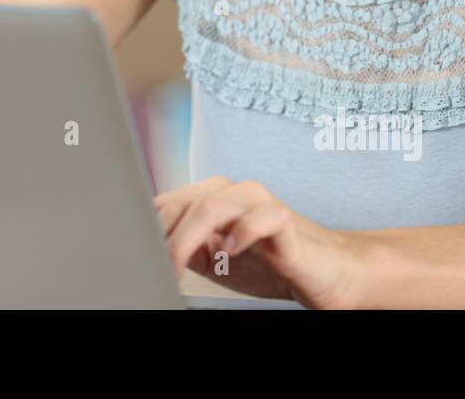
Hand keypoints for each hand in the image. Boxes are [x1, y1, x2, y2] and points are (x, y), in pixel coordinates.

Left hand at [154, 176, 365, 308]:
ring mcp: (261, 202)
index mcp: (214, 197)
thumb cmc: (271, 263)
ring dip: (188, 238)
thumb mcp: (217, 259)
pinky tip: (230, 250)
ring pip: (213, 205)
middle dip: (165, 238)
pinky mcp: (286, 221)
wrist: (326, 272)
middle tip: (157, 269)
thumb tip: (148, 252)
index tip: (137, 259)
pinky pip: (262, 217)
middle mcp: (235, 192)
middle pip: (185, 203)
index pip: (168, 204)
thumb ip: (188, 248)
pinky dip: (242, 233)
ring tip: (178, 265)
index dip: (149, 230)